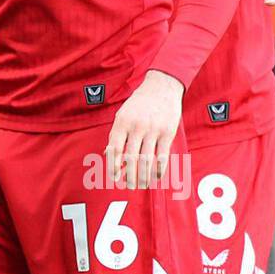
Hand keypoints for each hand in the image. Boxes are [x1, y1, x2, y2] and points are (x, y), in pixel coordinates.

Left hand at [105, 70, 182, 190]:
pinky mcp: (167, 133)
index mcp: (122, 122)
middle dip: (129, 176)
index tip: (114, 178)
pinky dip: (158, 170)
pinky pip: (162, 156)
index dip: (112, 166)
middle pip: (130, 158)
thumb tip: (107, 154)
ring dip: (143, 176)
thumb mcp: (123, 114)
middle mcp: (136, 126)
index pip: (114, 148)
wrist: (162, 87)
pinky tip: (156, 177)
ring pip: (146, 160)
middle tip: (129, 186)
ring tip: (141, 184)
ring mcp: (153, 130)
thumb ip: (116, 134)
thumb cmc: (139, 104)